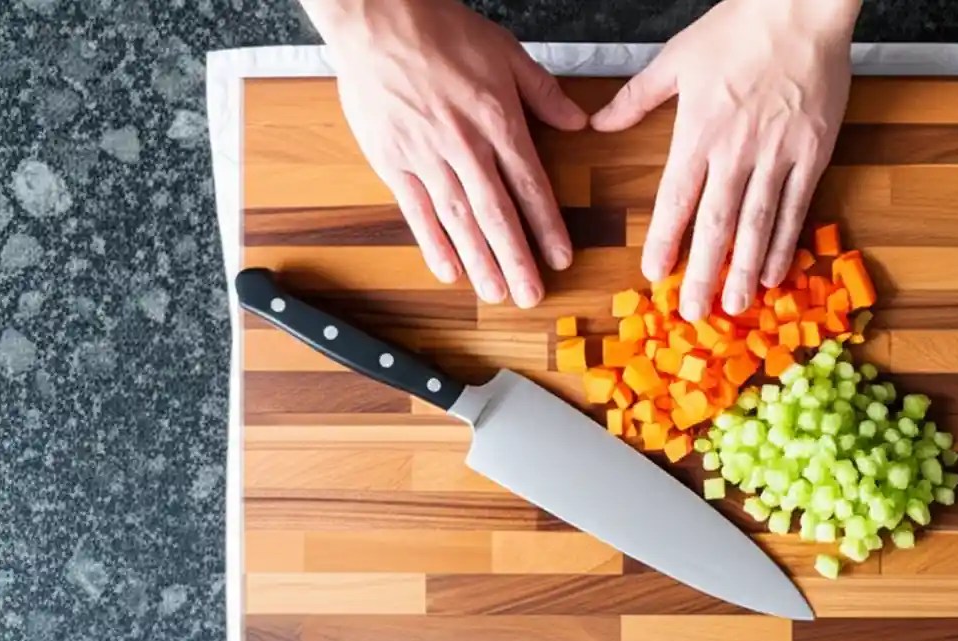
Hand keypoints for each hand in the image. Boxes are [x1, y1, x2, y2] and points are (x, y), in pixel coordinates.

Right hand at [301, 0, 587, 306]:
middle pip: (497, 213)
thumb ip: (543, 94)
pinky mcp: (393, 160)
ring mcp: (427, 157)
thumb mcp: (506, 53)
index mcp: (498, 121)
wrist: (378, 18)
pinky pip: (416, 211)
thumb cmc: (441, 31)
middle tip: (531, 295)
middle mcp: (465, 146)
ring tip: (496, 294)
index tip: (562, 257)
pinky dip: (432, 243)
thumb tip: (578, 122)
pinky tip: (448, 271)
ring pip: (459, 220)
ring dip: (480, 261)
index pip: (530, 185)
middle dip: (517, 259)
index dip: (547, 226)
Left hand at [592, 0, 859, 318]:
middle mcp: (737, 152)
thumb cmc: (736, 28)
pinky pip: (798, 207)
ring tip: (737, 305)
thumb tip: (597, 122)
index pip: (677, 199)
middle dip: (703, 273)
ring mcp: (778, 156)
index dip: (665, 240)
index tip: (654, 274)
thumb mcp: (675, 59)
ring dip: (746, 269)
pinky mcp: (813, 153)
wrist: (800, 7)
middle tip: (692, 312)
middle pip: (716, 224)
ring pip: (758, 224)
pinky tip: (778, 272)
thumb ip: (636, 98)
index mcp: (698, 132)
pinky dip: (786, 242)